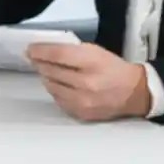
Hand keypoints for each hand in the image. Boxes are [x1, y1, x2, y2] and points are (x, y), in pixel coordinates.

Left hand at [26, 43, 150, 121]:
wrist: (134, 93)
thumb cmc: (112, 68)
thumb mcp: (95, 51)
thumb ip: (70, 51)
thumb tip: (43, 51)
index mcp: (92, 62)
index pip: (58, 55)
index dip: (40, 52)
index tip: (30, 50)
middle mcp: (86, 83)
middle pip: (51, 71)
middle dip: (40, 64)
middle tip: (36, 59)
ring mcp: (82, 101)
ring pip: (50, 86)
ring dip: (47, 77)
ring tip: (51, 72)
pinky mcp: (80, 113)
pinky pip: (57, 100)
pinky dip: (56, 91)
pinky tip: (61, 85)